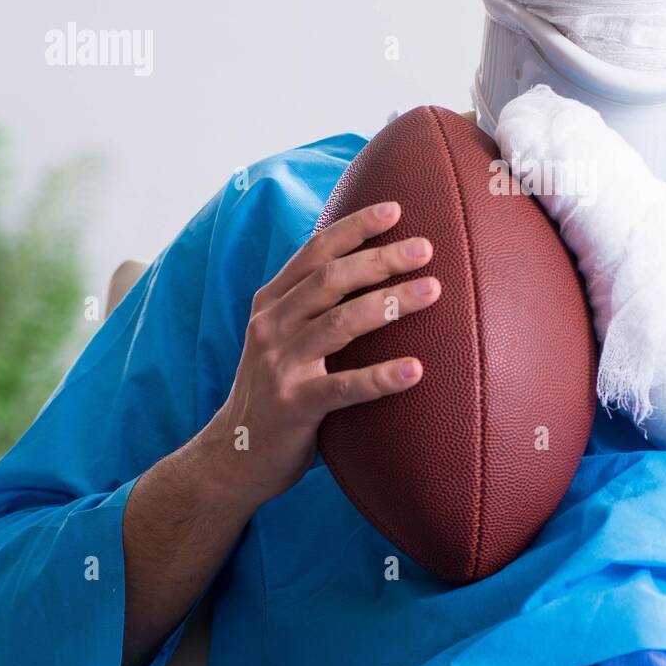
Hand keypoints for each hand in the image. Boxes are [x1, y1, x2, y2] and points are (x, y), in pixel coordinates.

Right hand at [200, 200, 440, 509]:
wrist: (231, 457)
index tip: (395, 209)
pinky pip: (345, 387)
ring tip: (433, 291)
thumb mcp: (283, 338)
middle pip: (331, 279)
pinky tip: (416, 370)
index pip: (314, 252)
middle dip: (380, 258)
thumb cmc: (275, 391)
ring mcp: (280, 365)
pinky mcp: (294, 406)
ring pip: (341, 323)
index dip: (354, 227)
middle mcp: (271, 326)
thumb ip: (313, 307)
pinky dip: (382, 377)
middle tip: (425, 247)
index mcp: (271, 303)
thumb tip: (370, 271)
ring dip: (390, 303)